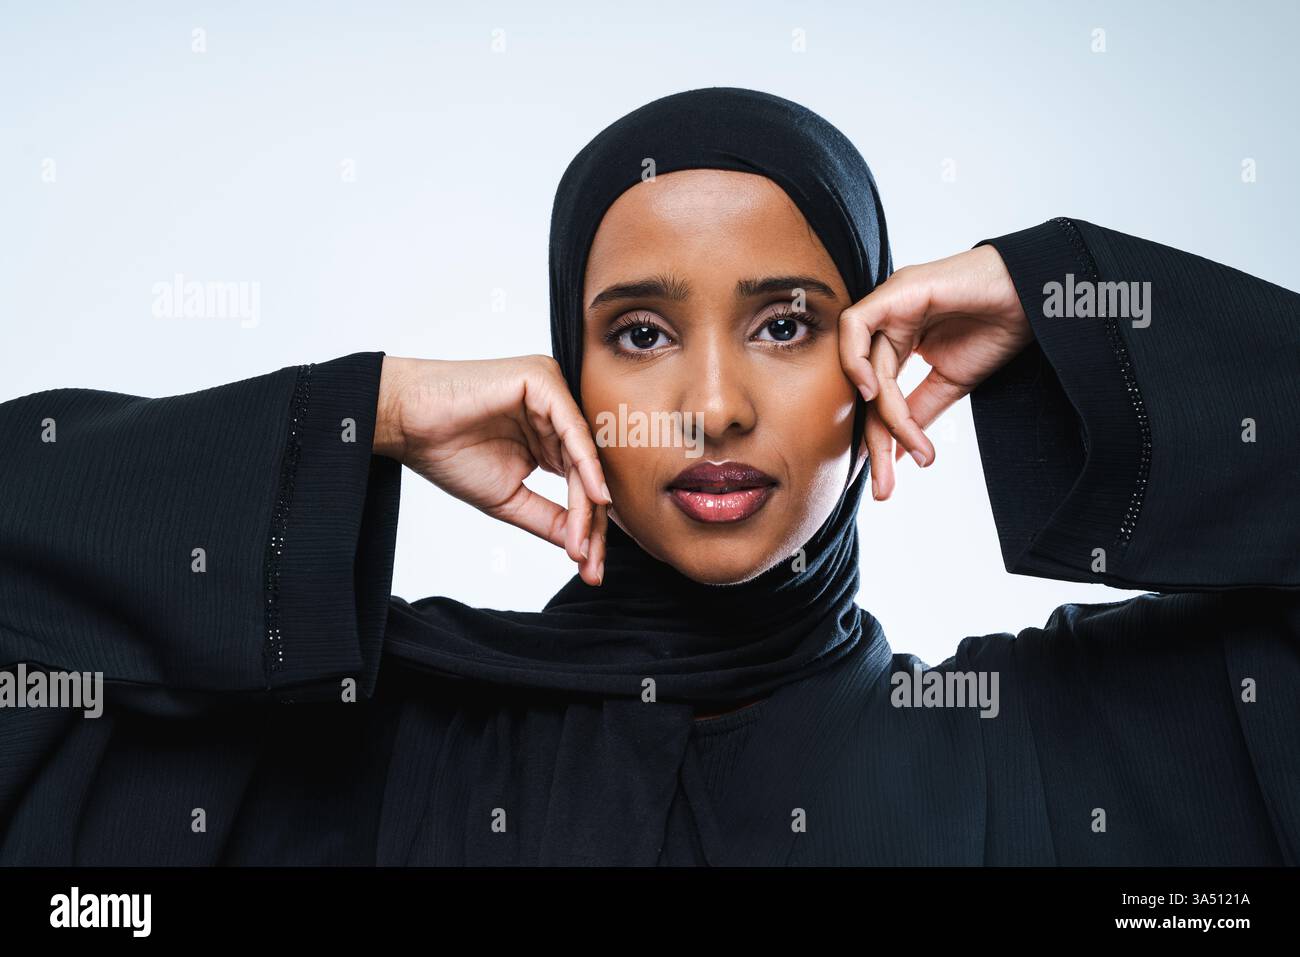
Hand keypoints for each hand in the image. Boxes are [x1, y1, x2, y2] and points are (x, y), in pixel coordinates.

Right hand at [374, 355, 611, 584]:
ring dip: (587, 504)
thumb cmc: (448, 454)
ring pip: (583, 455)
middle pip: (587, 471)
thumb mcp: (509, 498)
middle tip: (593, 567)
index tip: (591, 570)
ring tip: (584, 544)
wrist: (407, 424)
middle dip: (591, 522)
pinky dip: (585, 464)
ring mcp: (552, 393)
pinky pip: (572, 428)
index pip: (579, 483)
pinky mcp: (544, 378)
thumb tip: (584, 547)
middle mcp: (556, 413)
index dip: (587, 527)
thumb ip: (548, 518)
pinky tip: (595, 497)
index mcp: (548, 436)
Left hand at [838, 244, 1030, 499]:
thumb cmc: (999, 328)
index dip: (881, 444)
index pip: (877, 400)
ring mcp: (888, 306)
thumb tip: (897, 455)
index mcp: (897, 343)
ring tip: (913, 446)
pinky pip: (855, 326)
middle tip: (884, 487)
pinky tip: (876, 393)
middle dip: (875, 443)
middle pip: (866, 392)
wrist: (1035, 294)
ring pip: (865, 370)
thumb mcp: (953, 382)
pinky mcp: (894, 291)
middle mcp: (886, 325)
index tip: (887, 485)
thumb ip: (919, 412)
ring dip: (885, 416)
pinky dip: (856, 362)